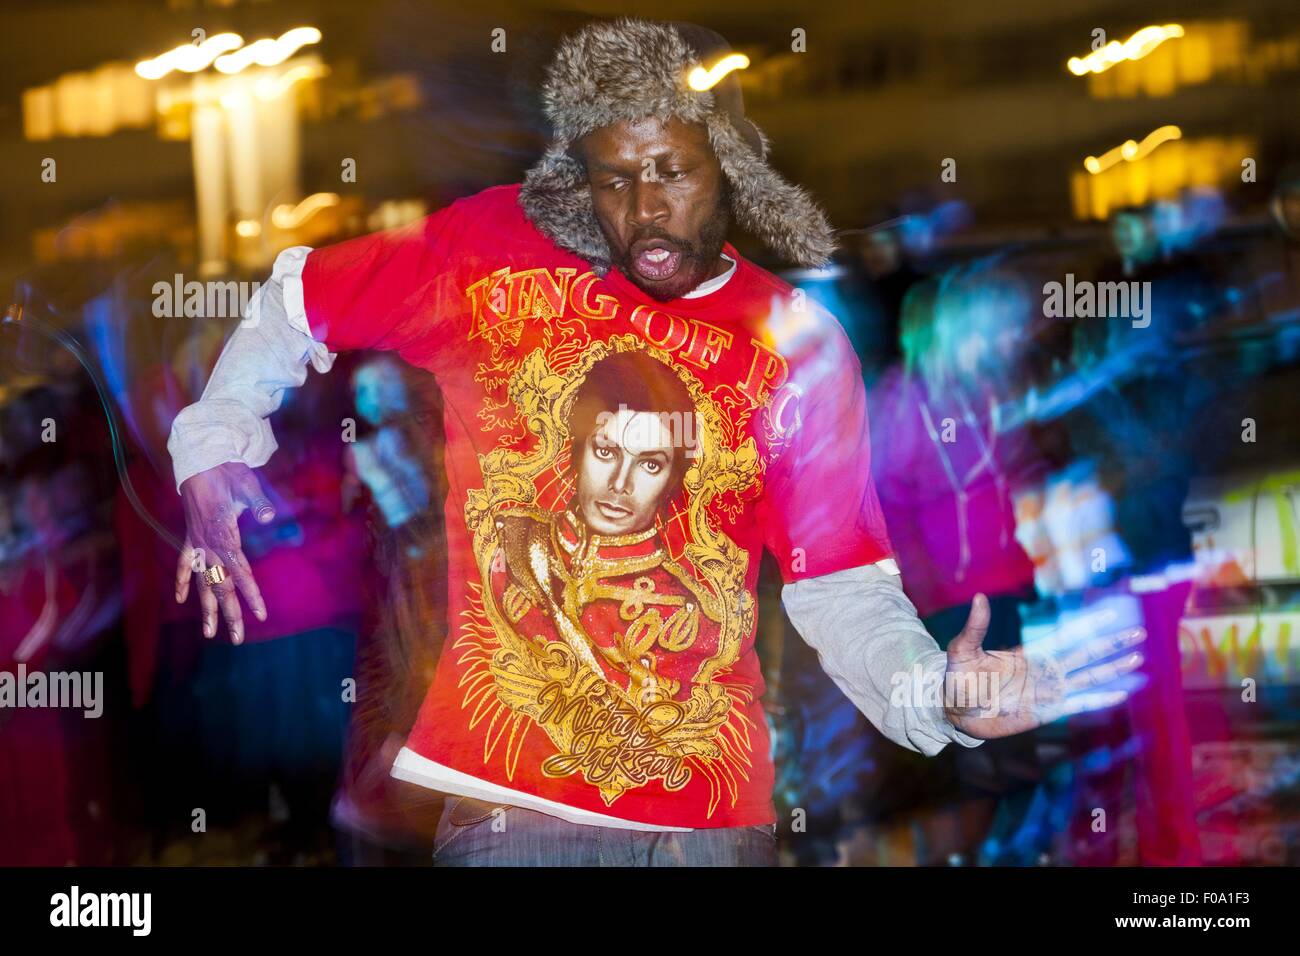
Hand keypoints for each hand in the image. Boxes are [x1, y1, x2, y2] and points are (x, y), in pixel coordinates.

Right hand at [174, 462, 276, 643]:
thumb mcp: (246, 485)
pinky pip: (187, 564)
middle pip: (220, 586)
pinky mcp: (192, 537)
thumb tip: (268, 516)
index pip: (239, 572)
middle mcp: (208, 545)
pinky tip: (182, 599)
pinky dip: (185, 581)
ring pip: (203, 582)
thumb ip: (258, 503)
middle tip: (236, 638)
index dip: (250, 594)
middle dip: (229, 613)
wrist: (200, 461)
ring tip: (210, 633)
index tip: (260, 614)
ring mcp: (197, 543)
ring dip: (206, 608)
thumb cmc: (227, 473)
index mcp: (223, 536)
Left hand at [941, 593, 1144, 738]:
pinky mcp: (1045, 711)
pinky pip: (1077, 704)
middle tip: (1139, 633)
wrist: (954, 710)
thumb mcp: (962, 649)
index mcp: (1028, 653)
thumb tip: (980, 598)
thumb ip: (975, 628)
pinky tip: (1120, 694)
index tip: (1111, 613)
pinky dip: (1099, 699)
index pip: (1064, 636)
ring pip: (1088, 678)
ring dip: (1112, 670)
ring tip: (1138, 660)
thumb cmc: (957, 677)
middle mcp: (1043, 670)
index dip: (1087, 625)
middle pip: (1085, 655)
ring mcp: (1047, 691)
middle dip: (1111, 644)